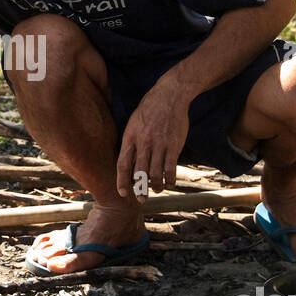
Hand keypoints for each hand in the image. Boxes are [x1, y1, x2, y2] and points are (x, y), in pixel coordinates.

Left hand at [115, 81, 190, 196]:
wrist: (170, 95)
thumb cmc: (149, 109)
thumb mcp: (134, 123)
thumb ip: (131, 143)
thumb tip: (128, 163)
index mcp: (130, 137)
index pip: (123, 163)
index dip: (122, 180)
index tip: (122, 193)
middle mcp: (144, 142)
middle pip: (139, 172)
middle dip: (140, 189)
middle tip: (141, 200)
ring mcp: (159, 144)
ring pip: (156, 172)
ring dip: (156, 185)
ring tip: (157, 190)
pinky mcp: (174, 144)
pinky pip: (170, 167)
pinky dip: (170, 178)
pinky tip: (170, 183)